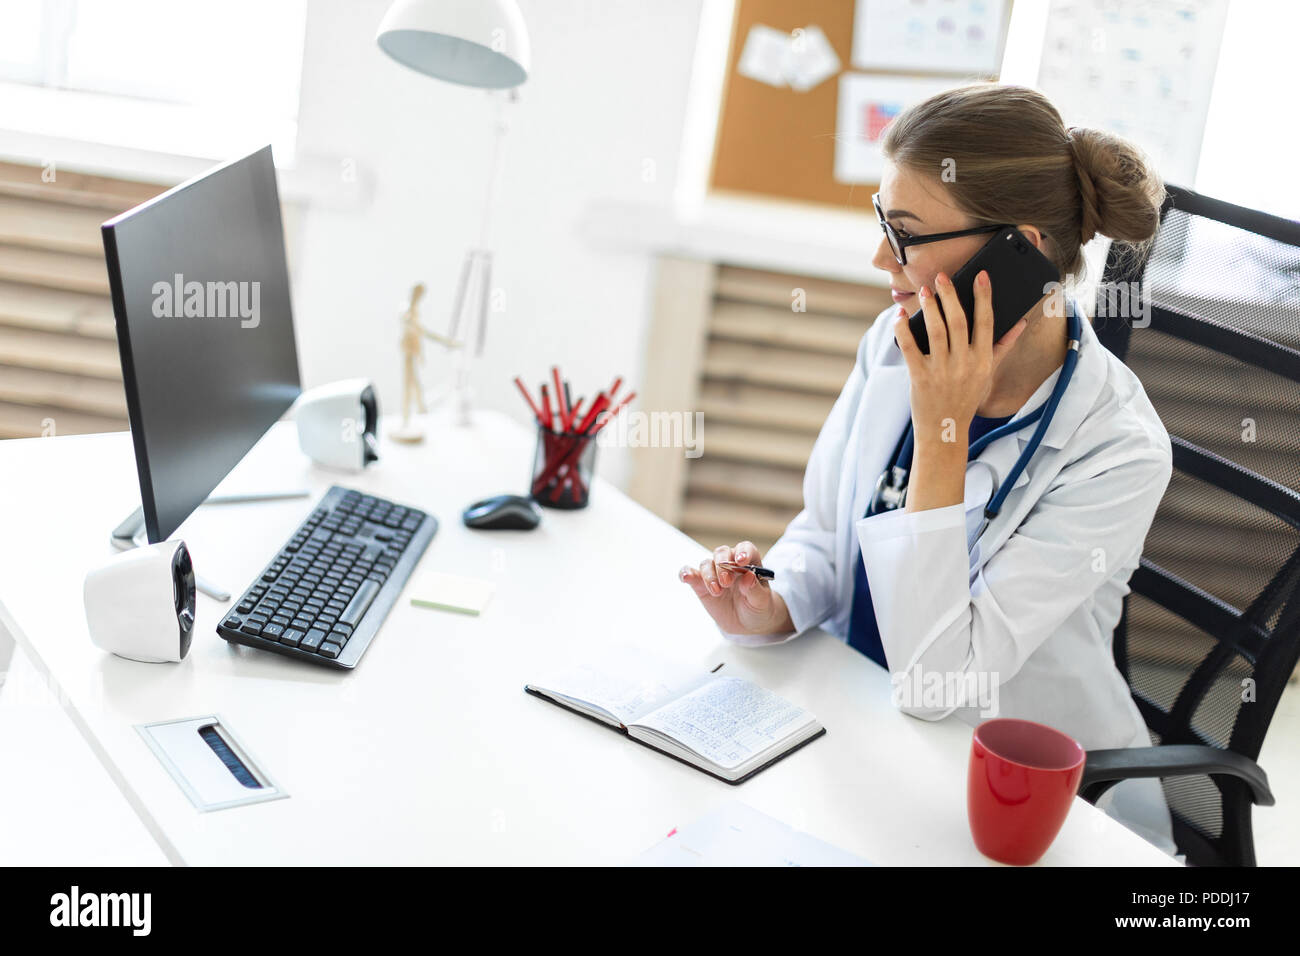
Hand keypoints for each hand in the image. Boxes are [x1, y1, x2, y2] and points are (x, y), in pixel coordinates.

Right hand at [679, 542, 791, 634]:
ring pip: (707, 563)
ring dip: (709, 575)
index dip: (743, 551)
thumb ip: (755, 589)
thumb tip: (749, 576)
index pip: (745, 549)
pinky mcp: (701, 585)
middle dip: (722, 565)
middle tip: (727, 582)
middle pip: (722, 553)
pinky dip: (686, 573)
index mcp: (750, 563)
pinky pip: (691, 574)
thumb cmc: (758, 607)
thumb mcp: (761, 601)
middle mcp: (730, 564)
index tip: (741, 561)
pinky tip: (686, 577)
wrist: (747, 623)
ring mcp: (715, 573)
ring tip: (717, 592)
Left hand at [894, 270, 1027, 444]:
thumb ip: (1002, 346)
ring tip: (925, 292)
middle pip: (958, 321)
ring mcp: (942, 371)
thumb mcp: (987, 374)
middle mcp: (964, 364)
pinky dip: (903, 329)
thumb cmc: (965, 399)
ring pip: (936, 330)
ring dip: (930, 307)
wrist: (945, 430)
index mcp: (982, 360)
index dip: (983, 297)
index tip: (980, 276)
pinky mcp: (920, 377)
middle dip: (950, 295)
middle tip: (941, 277)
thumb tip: (1020, 323)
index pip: (986, 322)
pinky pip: (910, 347)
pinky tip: (901, 316)